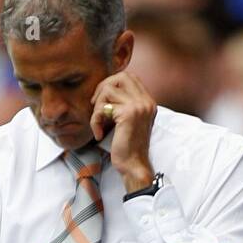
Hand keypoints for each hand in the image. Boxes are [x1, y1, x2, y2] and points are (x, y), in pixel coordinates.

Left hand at [90, 71, 155, 190]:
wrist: (134, 166)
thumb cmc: (127, 148)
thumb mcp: (127, 121)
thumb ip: (123, 104)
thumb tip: (105, 89)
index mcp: (148, 101)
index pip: (129, 77)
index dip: (111, 83)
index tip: (102, 101)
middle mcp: (146, 101)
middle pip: (120, 76)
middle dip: (103, 88)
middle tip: (95, 107)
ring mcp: (139, 106)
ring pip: (108, 89)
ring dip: (97, 107)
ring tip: (98, 124)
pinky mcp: (128, 114)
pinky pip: (102, 108)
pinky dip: (95, 121)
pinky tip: (99, 134)